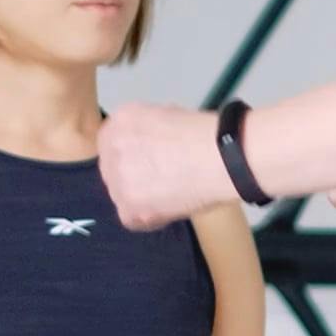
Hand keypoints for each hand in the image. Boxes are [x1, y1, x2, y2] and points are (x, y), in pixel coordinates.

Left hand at [102, 102, 232, 231]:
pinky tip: (172, 208)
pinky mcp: (129, 207)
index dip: (132, 157)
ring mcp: (118, 178)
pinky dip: (151, 219)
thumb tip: (149, 151)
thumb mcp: (168, 116)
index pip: (112, 144)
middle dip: (133, 178)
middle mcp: (113, 147)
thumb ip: (147, 133)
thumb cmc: (207, 136)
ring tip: (172, 195)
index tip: (150, 165)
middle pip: (112, 170)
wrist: (223, 158)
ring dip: (141, 199)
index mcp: (122, 119)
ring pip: (121, 196)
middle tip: (161, 183)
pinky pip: (132, 219)